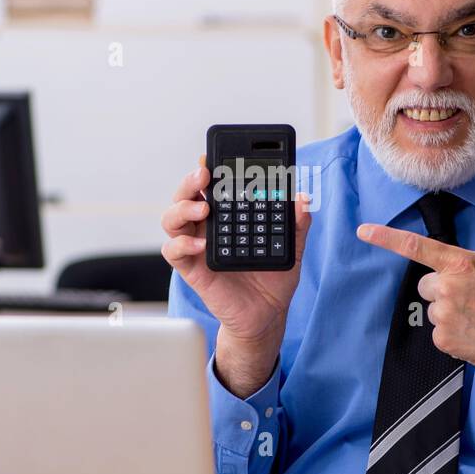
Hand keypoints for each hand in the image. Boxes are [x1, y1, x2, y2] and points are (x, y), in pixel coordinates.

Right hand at [161, 155, 311, 396]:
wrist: (266, 315)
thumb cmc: (274, 279)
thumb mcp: (291, 248)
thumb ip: (297, 224)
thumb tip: (302, 198)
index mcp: (228, 216)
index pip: (211, 186)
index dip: (207, 169)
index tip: (211, 158)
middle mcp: (208, 227)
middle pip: (186, 196)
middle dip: (190, 181)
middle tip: (203, 175)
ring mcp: (196, 246)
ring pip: (172, 218)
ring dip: (182, 208)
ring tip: (203, 209)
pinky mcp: (191, 269)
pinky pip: (173, 251)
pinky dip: (182, 244)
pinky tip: (200, 244)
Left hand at [357, 190, 474, 399]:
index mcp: (459, 264)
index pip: (415, 246)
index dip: (385, 237)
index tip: (362, 230)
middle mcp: (447, 288)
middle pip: (427, 284)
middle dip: (444, 288)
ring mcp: (444, 316)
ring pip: (433, 308)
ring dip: (450, 312)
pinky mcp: (444, 341)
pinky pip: (438, 333)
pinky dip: (454, 334)